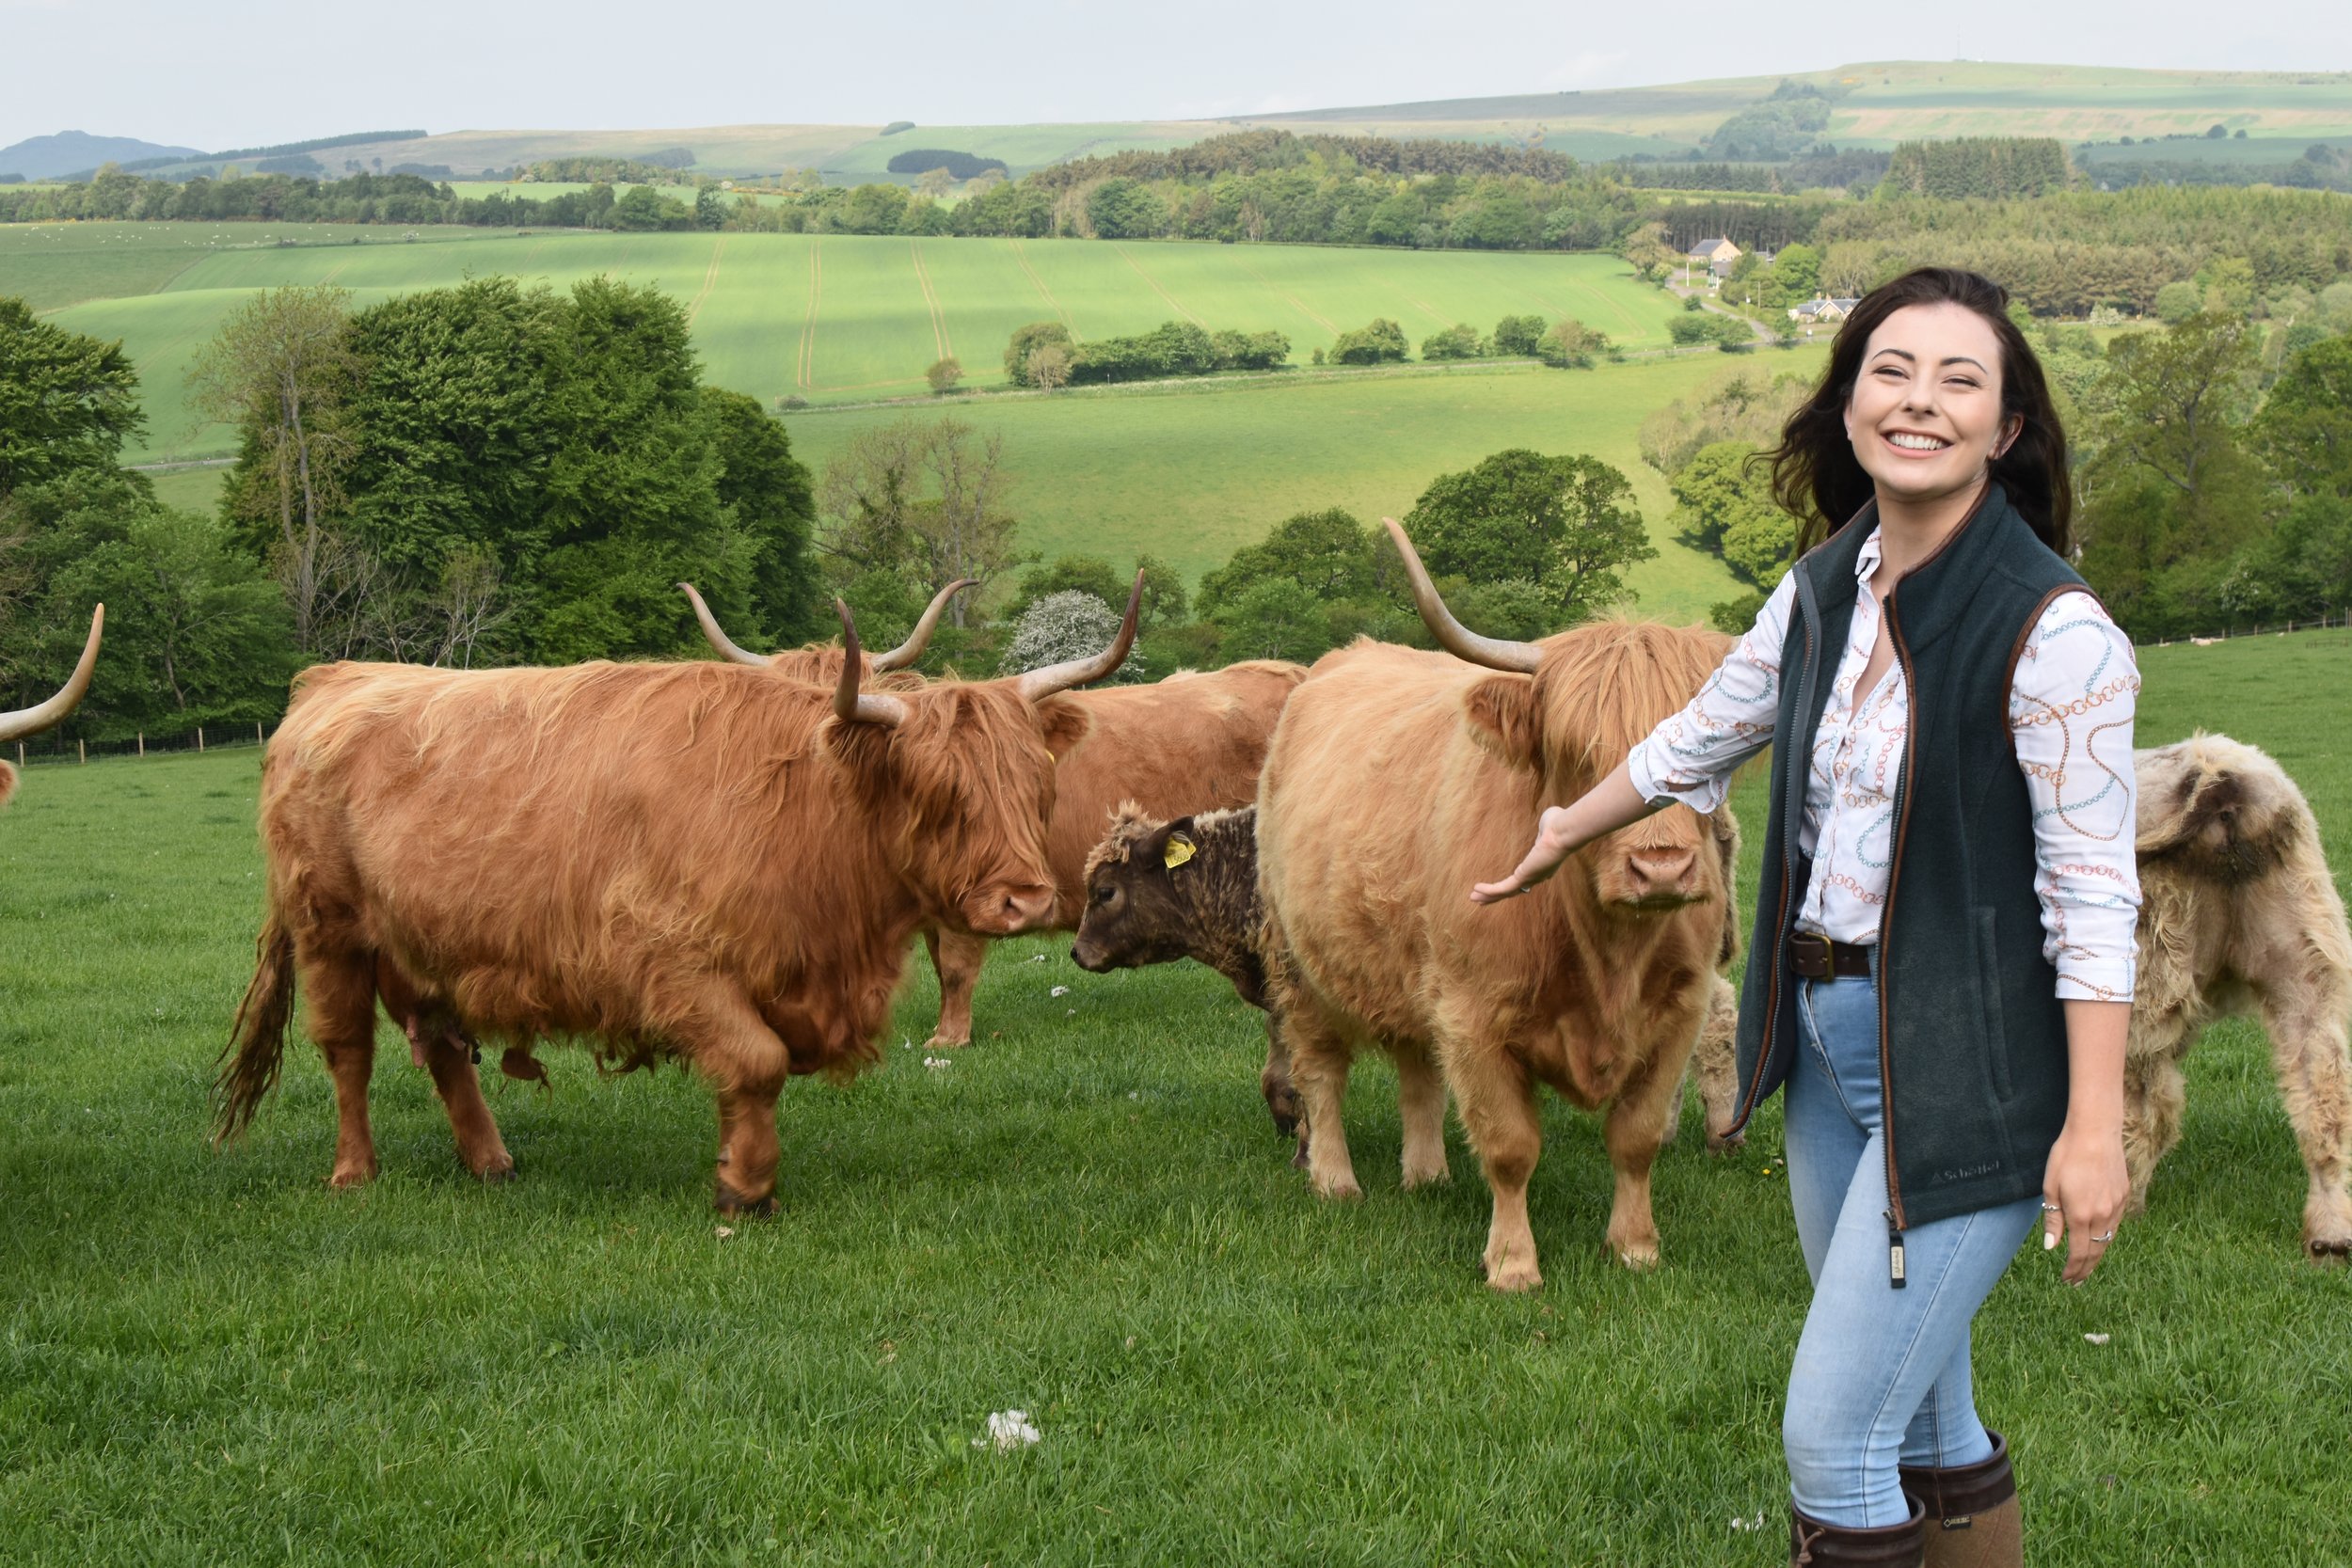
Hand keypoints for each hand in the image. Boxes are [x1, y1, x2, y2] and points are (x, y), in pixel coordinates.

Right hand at [1470, 807, 1576, 904]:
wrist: (1562, 832)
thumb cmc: (1558, 825)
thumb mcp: (1548, 825)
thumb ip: (1544, 826)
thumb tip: (1548, 818)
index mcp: (1543, 864)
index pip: (1527, 879)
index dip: (1514, 885)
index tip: (1506, 887)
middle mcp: (1538, 876)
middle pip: (1514, 891)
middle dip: (1497, 895)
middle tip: (1483, 899)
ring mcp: (1531, 879)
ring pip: (1506, 893)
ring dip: (1489, 897)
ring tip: (1473, 898)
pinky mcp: (1523, 878)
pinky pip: (1502, 888)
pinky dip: (1489, 890)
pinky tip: (1476, 889)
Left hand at [2041, 1117, 2128, 1284]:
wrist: (2095, 1132)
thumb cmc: (2066, 1156)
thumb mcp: (2050, 1187)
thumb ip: (2053, 1220)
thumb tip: (2051, 1247)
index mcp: (2081, 1215)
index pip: (2079, 1253)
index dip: (2073, 1269)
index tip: (2066, 1280)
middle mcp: (2103, 1215)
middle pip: (2096, 1251)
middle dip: (2085, 1269)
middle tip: (2076, 1282)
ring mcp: (2117, 1206)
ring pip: (2108, 1239)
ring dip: (2097, 1255)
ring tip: (2087, 1266)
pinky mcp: (2124, 1196)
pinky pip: (2116, 1224)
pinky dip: (2107, 1237)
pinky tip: (2099, 1240)